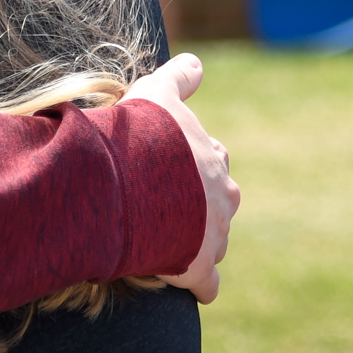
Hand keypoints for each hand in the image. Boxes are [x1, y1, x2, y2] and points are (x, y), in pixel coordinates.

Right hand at [121, 54, 237, 303]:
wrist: (130, 178)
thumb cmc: (143, 133)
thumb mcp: (158, 92)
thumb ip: (179, 77)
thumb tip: (197, 63)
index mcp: (212, 157)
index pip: (214, 159)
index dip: (194, 164)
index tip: (176, 167)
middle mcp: (221, 195)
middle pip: (221, 201)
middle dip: (204, 205)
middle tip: (176, 208)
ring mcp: (211, 233)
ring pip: (215, 241)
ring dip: (200, 243)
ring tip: (176, 245)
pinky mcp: (196, 266)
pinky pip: (206, 283)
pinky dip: (201, 286)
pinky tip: (193, 290)